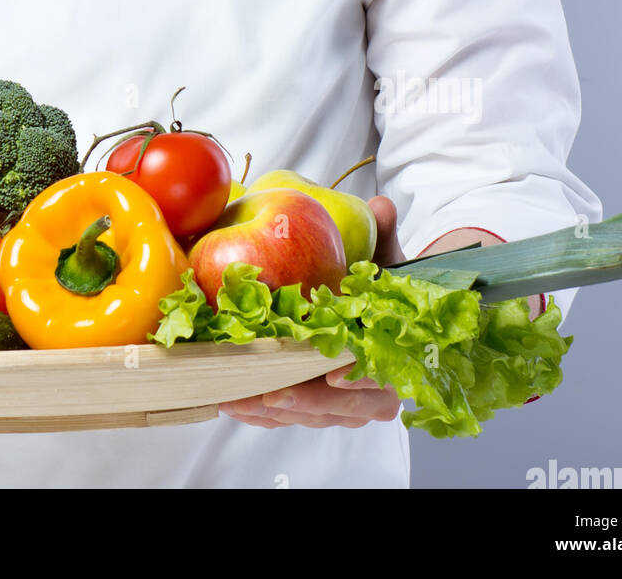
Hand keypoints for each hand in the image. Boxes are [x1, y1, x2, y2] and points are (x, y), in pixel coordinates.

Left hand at [218, 196, 404, 428]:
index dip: (358, 381)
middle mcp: (368, 391)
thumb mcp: (384, 259)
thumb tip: (381, 206)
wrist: (370, 311)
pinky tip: (230, 402)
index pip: (379, 383)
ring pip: (308, 416)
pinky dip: (260, 411)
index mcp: (390, 359)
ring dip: (273, 412)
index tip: (334, 374)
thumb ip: (384, 234)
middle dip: (305, 402)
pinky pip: (285, 415)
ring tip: (238, 399)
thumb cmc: (375, 287)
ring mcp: (338, 404)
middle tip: (272, 393)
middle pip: (338, 409)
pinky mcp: (309, 404)